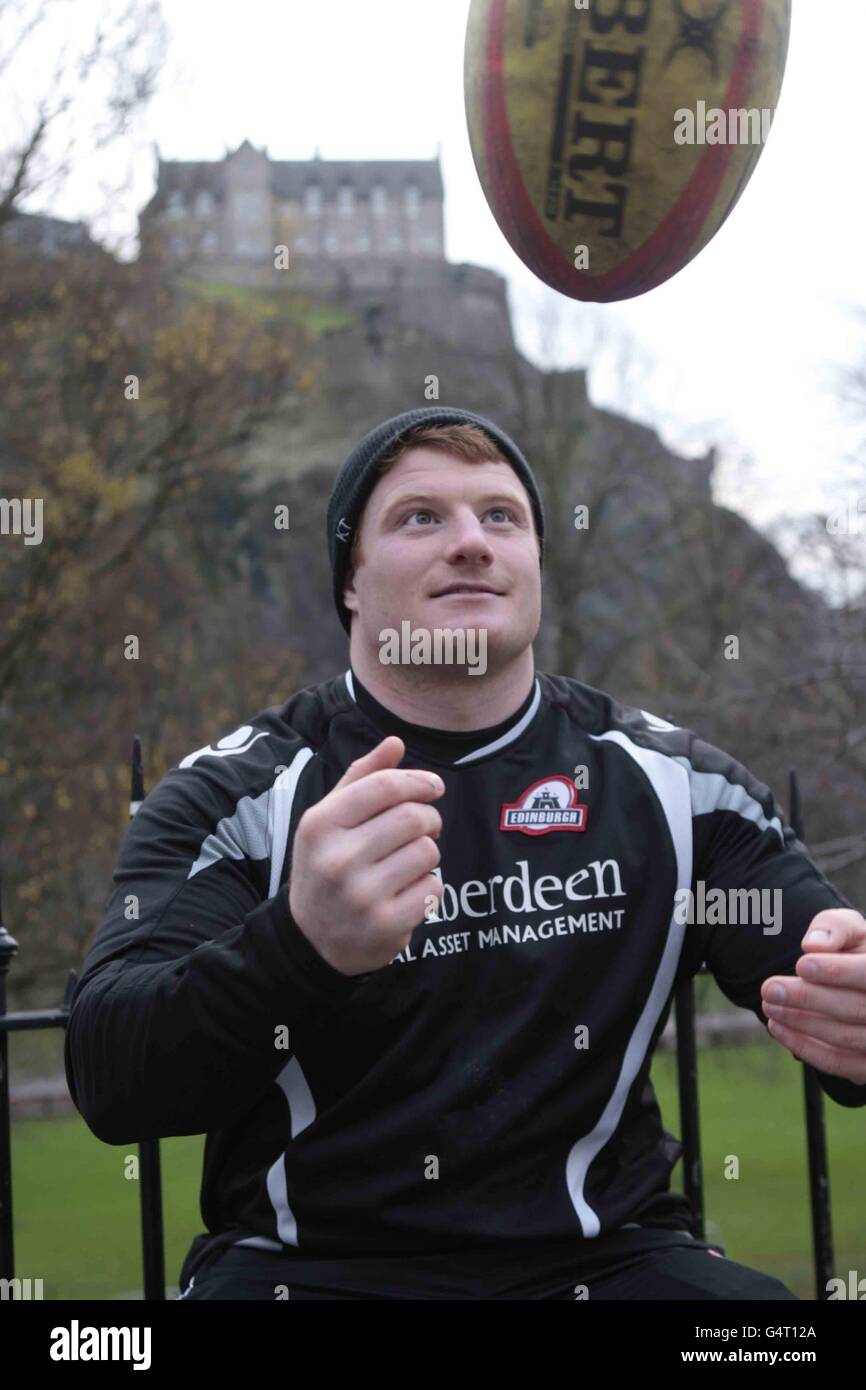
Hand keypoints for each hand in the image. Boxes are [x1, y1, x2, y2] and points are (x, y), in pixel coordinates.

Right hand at [288, 735, 444, 976]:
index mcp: (320, 824)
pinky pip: (433, 888)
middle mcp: (337, 859)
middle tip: (424, 828)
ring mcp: (360, 895)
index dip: (418, 781)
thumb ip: (362, 778)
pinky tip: (406, 892)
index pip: (384, 786)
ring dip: (428, 854)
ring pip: (428, 852)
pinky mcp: (384, 925)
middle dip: (428, 818)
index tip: (433, 787)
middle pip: (413, 817)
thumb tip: (395, 742)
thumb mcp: (330, 820)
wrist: (310, 939)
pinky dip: (428, 887)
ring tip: (407, 863)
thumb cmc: (326, 865)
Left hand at [761, 909, 865, 1083]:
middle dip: (808, 998)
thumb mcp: (850, 930)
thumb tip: (814, 946)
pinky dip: (805, 1048)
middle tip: (770, 988)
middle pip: (856, 1009)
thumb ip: (834, 928)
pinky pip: (839, 1064)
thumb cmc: (854, 952)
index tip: (802, 964)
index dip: (838, 971)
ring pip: (845, 1038)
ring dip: (801, 1022)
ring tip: (769, 1005)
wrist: (859, 985)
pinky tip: (777, 1027)